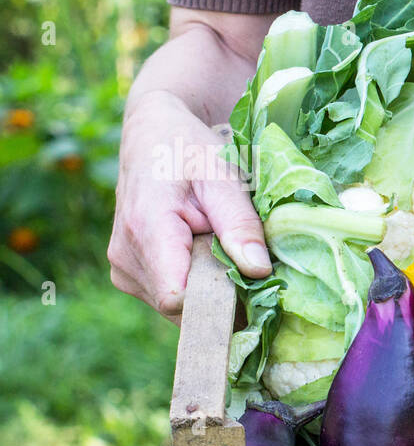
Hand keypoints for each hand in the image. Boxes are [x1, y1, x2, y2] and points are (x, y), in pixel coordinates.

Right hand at [108, 89, 269, 317]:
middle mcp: (126, 257)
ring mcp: (124, 270)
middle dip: (220, 295)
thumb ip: (240, 224)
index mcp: (147, 230)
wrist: (152, 136)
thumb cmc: (189, 150)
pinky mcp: (129, 275)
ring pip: (177, 309)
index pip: (178, 298)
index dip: (218, 302)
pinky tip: (207, 259)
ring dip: (209, 290)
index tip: (251, 289)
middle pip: (182, 308)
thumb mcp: (224, 177)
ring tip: (221, 252)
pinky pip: (170, 300)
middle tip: (246, 265)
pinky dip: (196, 287)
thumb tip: (258, 271)